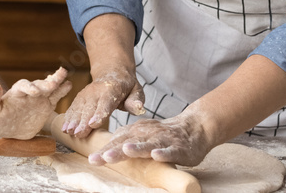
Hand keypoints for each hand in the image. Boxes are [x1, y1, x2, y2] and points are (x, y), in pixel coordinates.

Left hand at [0, 67, 71, 139]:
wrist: (6, 127)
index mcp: (16, 93)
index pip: (23, 86)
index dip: (29, 87)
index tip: (35, 92)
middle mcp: (29, 93)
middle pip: (39, 85)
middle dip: (46, 83)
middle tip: (54, 82)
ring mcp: (38, 99)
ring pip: (49, 88)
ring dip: (57, 81)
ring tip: (64, 73)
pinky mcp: (45, 106)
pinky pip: (55, 98)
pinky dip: (62, 91)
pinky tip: (68, 85)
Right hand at [61, 67, 143, 137]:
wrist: (112, 72)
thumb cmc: (126, 86)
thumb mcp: (136, 90)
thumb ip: (136, 100)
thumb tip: (137, 108)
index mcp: (112, 89)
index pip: (106, 102)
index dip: (100, 113)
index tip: (93, 124)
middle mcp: (97, 90)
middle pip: (90, 107)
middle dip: (83, 121)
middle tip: (78, 134)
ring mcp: (87, 93)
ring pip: (79, 108)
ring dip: (73, 120)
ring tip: (68, 132)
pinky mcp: (80, 97)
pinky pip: (74, 107)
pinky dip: (68, 117)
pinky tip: (65, 127)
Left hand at [88, 112, 211, 167]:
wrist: (194, 127)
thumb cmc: (164, 134)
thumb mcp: (143, 134)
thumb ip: (126, 139)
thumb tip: (105, 148)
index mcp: (137, 131)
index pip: (118, 141)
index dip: (105, 150)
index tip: (92, 159)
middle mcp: (148, 133)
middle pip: (129, 142)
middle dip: (114, 150)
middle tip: (100, 158)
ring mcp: (164, 140)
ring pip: (149, 144)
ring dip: (137, 148)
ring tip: (125, 151)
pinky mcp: (179, 148)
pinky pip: (171, 151)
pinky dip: (164, 153)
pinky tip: (157, 156)